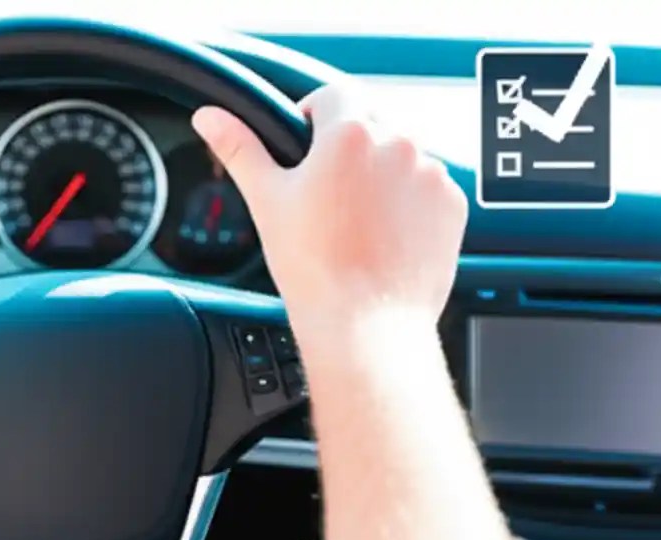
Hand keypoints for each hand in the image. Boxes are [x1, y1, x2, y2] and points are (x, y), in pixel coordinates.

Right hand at [192, 85, 466, 347]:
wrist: (366, 323)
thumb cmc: (315, 267)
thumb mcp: (266, 200)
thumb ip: (239, 148)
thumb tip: (208, 116)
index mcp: (349, 134)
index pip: (332, 95)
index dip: (312, 119)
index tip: (304, 150)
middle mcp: (399, 143)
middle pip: (368, 127)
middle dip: (347, 153)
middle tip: (325, 198)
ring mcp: (431, 174)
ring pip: (400, 158)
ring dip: (380, 176)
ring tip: (356, 223)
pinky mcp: (452, 205)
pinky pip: (427, 189)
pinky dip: (408, 204)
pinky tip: (383, 235)